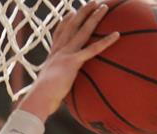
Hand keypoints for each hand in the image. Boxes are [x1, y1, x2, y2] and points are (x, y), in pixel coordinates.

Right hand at [20, 3, 118, 120]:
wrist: (39, 98)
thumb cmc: (43, 99)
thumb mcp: (49, 90)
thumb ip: (56, 88)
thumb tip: (58, 99)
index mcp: (52, 56)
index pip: (59, 34)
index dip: (65, 22)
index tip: (70, 12)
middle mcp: (59, 51)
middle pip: (71, 26)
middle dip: (82, 12)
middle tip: (91, 2)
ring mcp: (66, 54)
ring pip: (82, 30)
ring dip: (94, 17)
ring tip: (103, 6)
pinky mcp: (73, 62)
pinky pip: (93, 49)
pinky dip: (106, 41)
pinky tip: (117, 34)